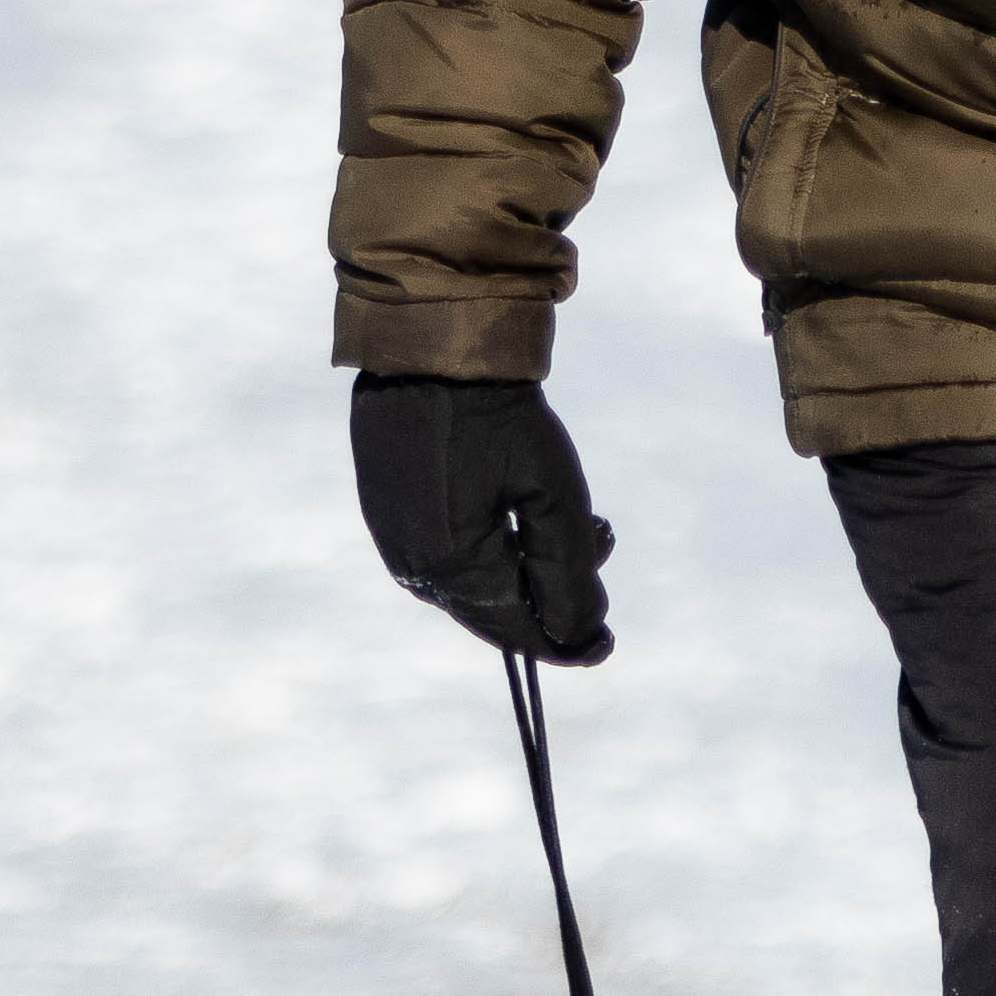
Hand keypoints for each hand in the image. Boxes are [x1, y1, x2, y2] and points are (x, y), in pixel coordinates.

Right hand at [350, 376, 618, 663]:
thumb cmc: (497, 416)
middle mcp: (413, 566)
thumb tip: (581, 636)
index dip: (567, 644)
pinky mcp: (389, 513)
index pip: (516, 631)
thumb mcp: (552, 494)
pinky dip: (498, 546)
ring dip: (531, 564)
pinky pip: (450, 553)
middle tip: (603, 545)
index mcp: (451, 570)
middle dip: (554, 592)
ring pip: (475, 581)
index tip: (606, 645)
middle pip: (495, 610)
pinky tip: (528, 512)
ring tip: (584, 522)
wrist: (429, 350)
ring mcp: (394, 540)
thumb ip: (569, 572)